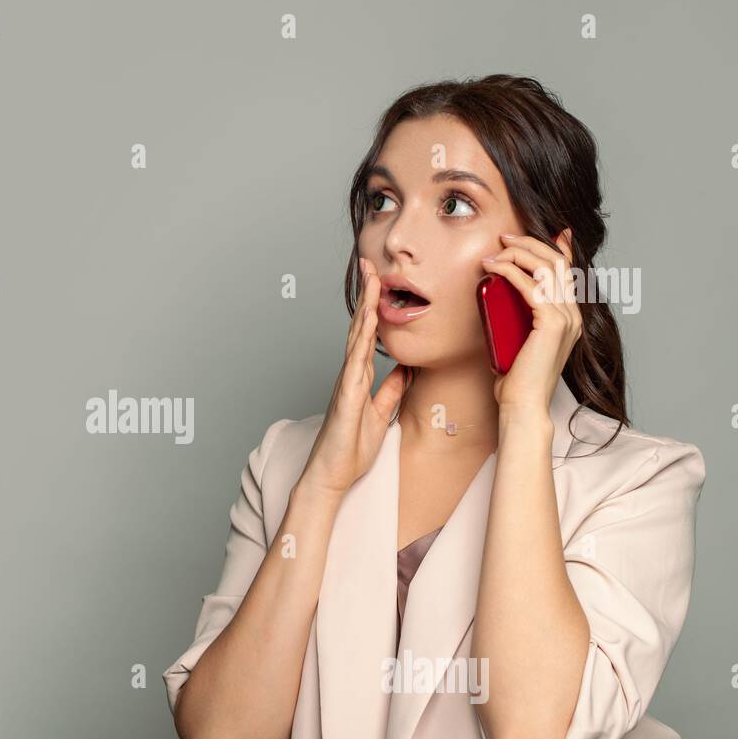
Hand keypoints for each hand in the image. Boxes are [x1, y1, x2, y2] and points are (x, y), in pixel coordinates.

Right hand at [297, 257, 409, 497]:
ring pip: (357, 335)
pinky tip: (369, 319)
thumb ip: (391, 391)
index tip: (379, 281)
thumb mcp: (382, 415)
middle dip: (367, 293)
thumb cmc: (350, 450)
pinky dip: (363, 337)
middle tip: (370, 263)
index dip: (375, 306)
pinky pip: (356, 360)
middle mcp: (351, 374)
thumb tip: (405, 370)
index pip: (368, 334)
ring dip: (365, 305)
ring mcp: (347, 382)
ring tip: (370, 277)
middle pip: (361, 326)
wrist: (332, 475)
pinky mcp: (347, 395)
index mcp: (359, 377)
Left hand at [480, 228, 583, 413]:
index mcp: (568, 317)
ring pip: (546, 268)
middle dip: (530, 244)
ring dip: (518, 254)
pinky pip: (532, 287)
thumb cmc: (515, 380)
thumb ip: (516, 323)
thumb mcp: (516, 342)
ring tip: (495, 252)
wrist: (522, 405)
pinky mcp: (552, 324)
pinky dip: (512, 272)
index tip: (532, 235)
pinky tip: (495, 268)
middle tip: (503, 239)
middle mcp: (572, 314)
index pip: (566, 272)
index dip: (555, 247)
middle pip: (557, 262)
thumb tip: (497, 303)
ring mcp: (565, 318)